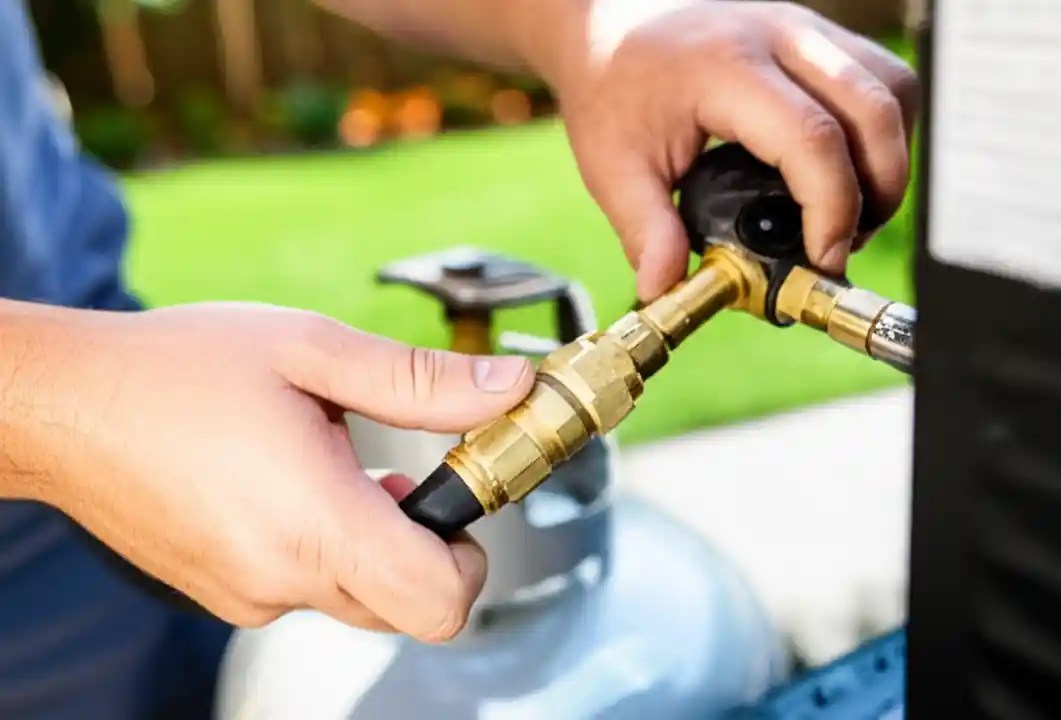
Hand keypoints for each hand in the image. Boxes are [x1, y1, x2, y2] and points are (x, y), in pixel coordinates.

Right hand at [7, 302, 532, 641]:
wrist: (63, 404)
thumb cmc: (175, 369)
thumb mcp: (312, 350)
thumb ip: (421, 381)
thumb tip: (508, 389)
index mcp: (315, 523)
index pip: (440, 602)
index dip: (471, 560)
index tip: (457, 500)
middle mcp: (282, 579)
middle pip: (405, 606)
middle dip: (425, 547)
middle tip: (401, 473)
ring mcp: (247, 596)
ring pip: (356, 597)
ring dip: (369, 542)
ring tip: (332, 464)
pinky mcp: (223, 594)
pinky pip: (305, 588)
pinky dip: (320, 547)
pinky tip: (289, 482)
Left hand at [538, 1, 918, 300]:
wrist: (608, 20)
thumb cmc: (612, 85)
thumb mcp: (612, 165)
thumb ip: (644, 229)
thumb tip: (664, 288)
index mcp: (728, 66)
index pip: (812, 138)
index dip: (832, 209)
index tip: (822, 259)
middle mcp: (780, 35)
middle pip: (876, 108)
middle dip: (880, 192)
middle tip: (843, 245)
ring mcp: (806, 28)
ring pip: (893, 88)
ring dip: (889, 159)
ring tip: (851, 212)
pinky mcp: (819, 34)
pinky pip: (882, 78)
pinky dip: (882, 133)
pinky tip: (848, 172)